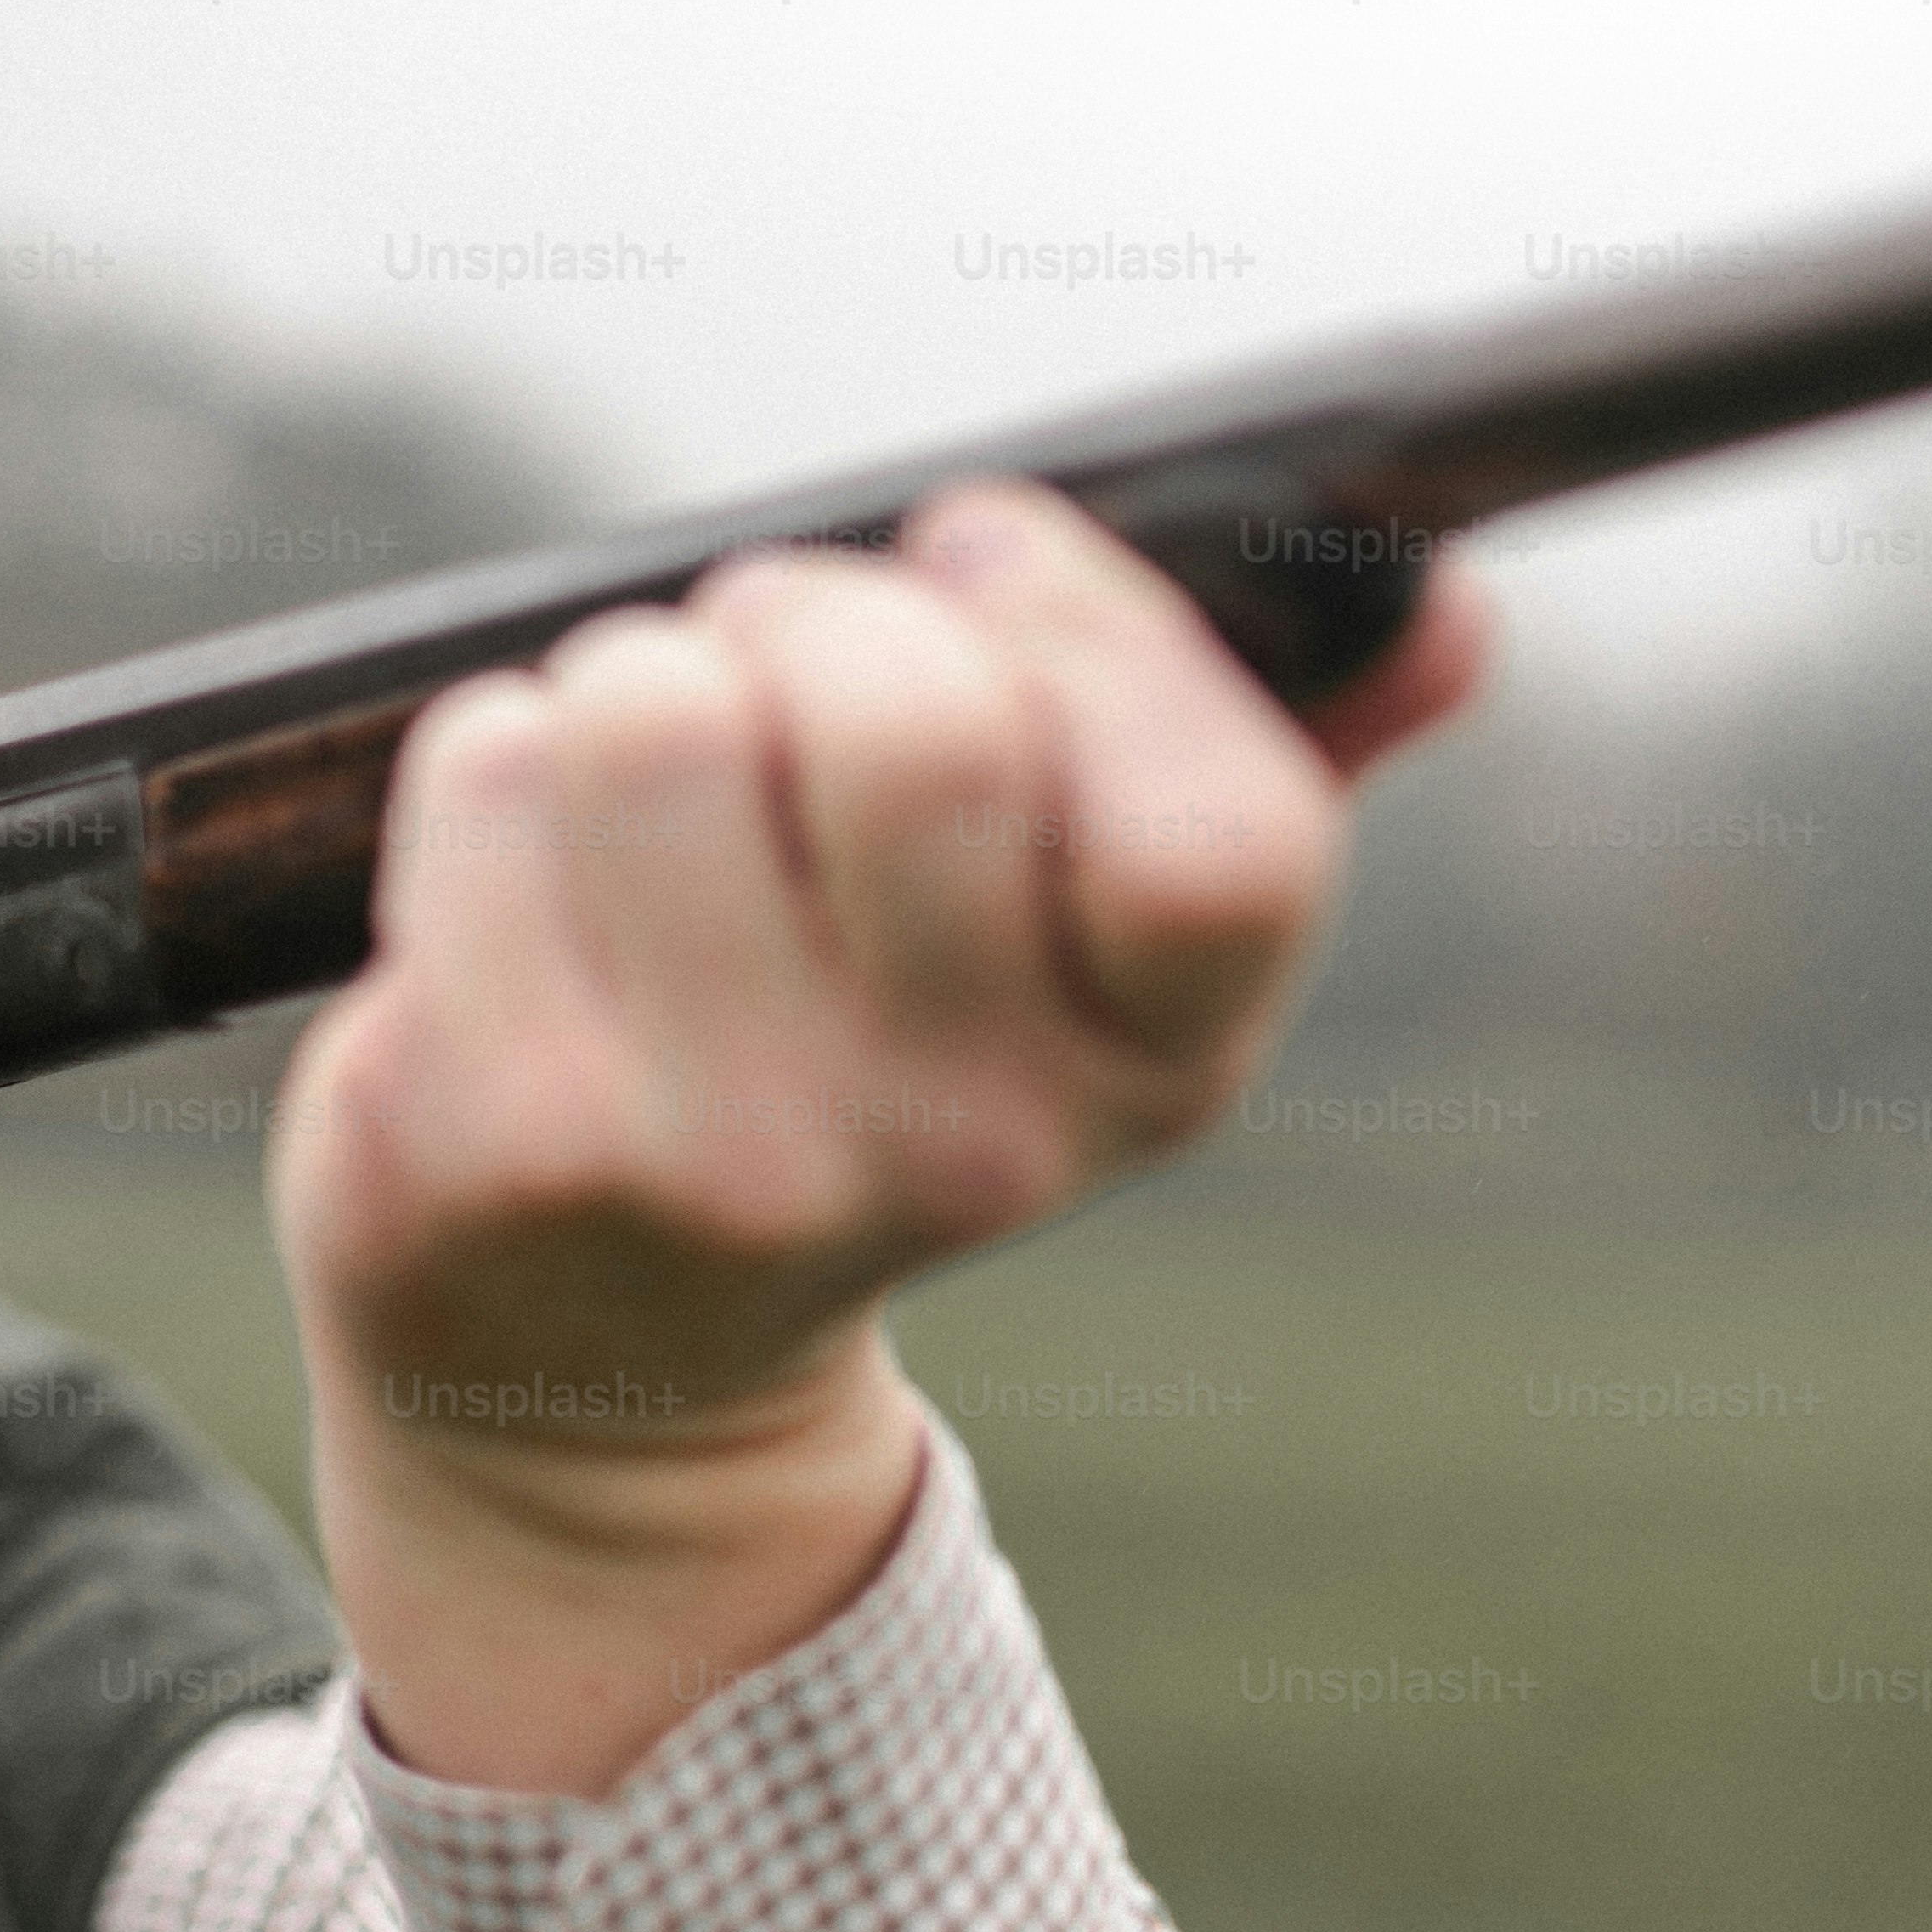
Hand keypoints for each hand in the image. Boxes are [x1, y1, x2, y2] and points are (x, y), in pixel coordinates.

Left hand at [272, 478, 1488, 1791]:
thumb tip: (1443, 602)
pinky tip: (519, 883)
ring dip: (635, 683)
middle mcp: (967, 1147)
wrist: (589, 1363)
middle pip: (909, 721)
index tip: (982, 568)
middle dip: (815, 619)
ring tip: (639, 788)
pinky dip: (488, 768)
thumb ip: (1267, 749)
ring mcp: (728, 1160)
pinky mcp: (505, 1142)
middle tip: (771, 678)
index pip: (1219, 836)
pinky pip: (491, 776)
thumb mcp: (1076, 943)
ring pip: (665, 714)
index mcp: (1159, 1068)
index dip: (1088, 628)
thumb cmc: (847, 1053)